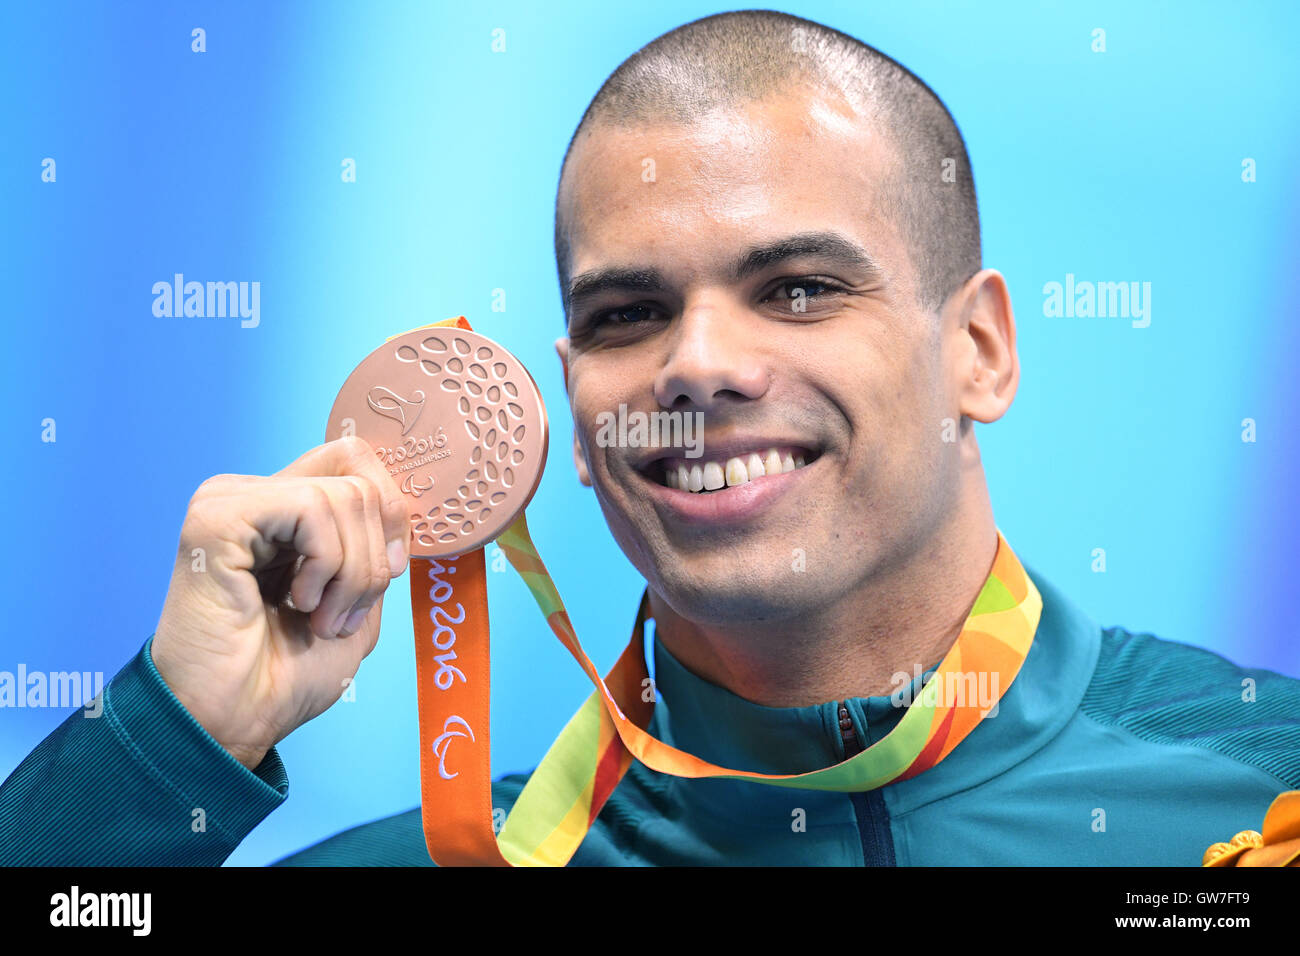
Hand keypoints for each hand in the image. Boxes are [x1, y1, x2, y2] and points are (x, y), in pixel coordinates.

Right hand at [151, 437, 409, 769]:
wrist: (235, 721)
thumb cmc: (285, 677)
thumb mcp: (358, 606)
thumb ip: (378, 553)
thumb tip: (397, 516)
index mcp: (285, 514)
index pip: (354, 460)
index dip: (389, 512)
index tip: (386, 574)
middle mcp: (255, 497)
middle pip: (359, 480)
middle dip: (373, 559)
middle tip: (342, 615)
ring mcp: (232, 501)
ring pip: (344, 496)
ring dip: (352, 573)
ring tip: (318, 619)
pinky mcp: (217, 516)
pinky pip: (310, 509)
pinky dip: (325, 565)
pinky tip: (296, 604)